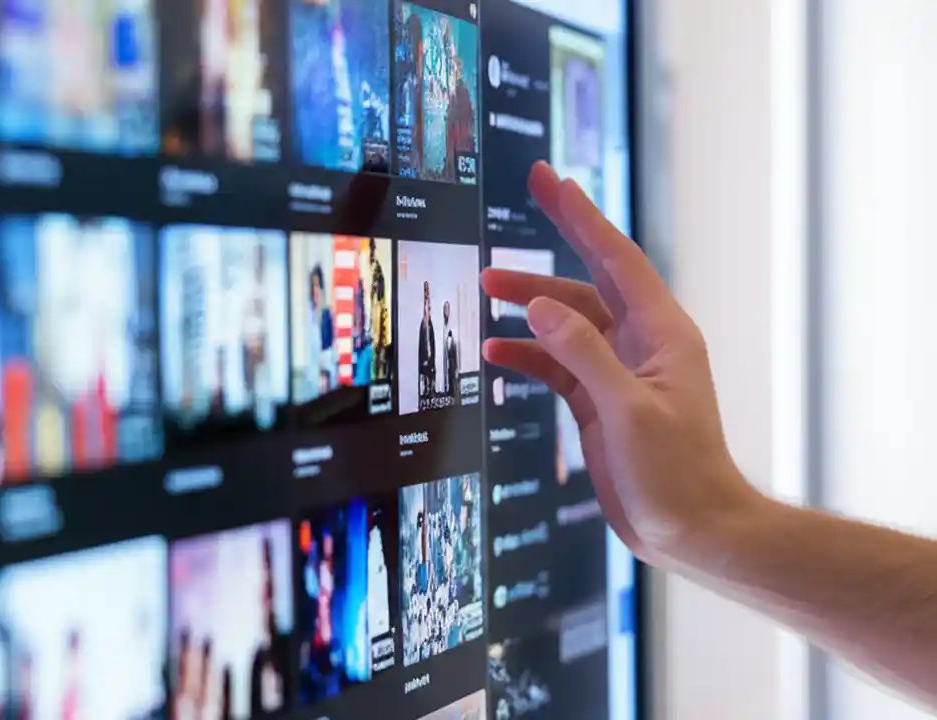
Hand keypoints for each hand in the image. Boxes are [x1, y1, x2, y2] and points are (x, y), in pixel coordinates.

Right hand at [482, 162, 761, 567]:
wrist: (693, 531)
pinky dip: (528, 353)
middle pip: (586, 281)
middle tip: (519, 203)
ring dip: (528, 306)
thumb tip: (539, 305)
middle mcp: (641, 343)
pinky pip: (557, 364)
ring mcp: (619, 372)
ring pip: (566, 322)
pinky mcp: (599, 401)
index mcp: (661, 333)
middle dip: (547, 248)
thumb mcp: (629, 410)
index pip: (615, 258)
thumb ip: (583, 354)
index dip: (580, 216)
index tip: (549, 179)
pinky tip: (496, 351)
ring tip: (483, 289)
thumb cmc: (677, 474)